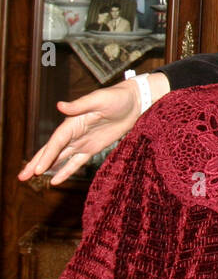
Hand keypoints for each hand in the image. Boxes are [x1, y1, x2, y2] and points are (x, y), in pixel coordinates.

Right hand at [18, 73, 168, 184]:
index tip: (36, 169)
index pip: (56, 142)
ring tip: (30, 178)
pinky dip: (66, 171)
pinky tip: (56, 180)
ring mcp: (82, 142)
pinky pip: (77, 162)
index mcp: (72, 123)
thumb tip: (60, 105)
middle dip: (37, 163)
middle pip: (52, 151)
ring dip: (46, 167)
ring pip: (60, 157)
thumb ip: (80, 105)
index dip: (46, 155)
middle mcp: (74, 133)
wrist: (134, 102)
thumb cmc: (116, 98)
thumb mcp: (99, 99)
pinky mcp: (93, 148)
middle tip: (21, 176)